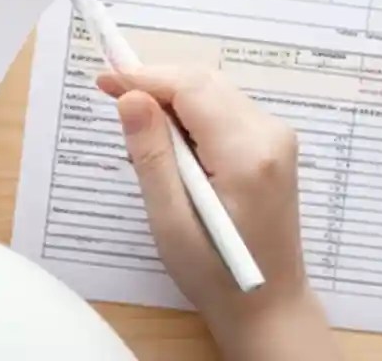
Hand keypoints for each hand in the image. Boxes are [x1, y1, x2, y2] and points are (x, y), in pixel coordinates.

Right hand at [97, 67, 334, 355]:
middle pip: (205, 82)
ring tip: (136, 125)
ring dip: (172, 97)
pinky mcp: (273, 146)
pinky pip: (225, 109)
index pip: (192, 87)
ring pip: (214, 91)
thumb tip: (130, 98)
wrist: (269, 305)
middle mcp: (270, 134)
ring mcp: (277, 138)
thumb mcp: (170, 220)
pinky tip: (169, 140)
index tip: (104, 79)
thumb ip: (151, 155)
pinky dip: (191, 113)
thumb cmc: (214, 273)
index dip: (145, 77)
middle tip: (109, 92)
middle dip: (156, 82)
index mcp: (247, 153)